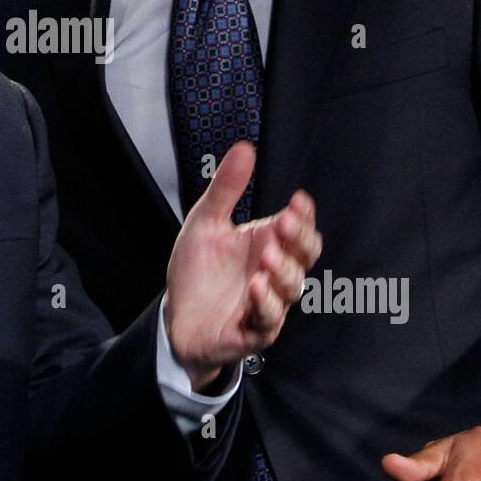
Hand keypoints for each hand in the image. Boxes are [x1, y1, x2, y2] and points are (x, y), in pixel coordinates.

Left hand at [163, 141, 320, 392]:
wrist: (176, 318)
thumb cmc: (198, 271)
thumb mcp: (205, 222)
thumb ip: (226, 189)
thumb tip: (244, 149)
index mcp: (267, 244)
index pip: (299, 228)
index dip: (304, 216)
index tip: (297, 201)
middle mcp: (273, 273)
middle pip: (305, 256)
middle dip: (301, 240)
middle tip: (286, 224)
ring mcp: (266, 303)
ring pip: (292, 288)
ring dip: (283, 271)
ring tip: (267, 256)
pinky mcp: (252, 331)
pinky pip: (268, 320)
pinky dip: (266, 304)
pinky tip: (256, 287)